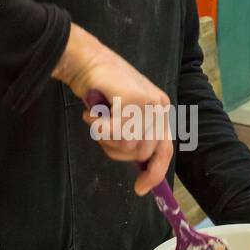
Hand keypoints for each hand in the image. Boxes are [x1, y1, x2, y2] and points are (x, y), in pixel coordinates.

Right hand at [52, 24, 172, 194]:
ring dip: (106, 138)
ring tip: (96, 119)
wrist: (84, 60)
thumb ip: (133, 137)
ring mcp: (148, 102)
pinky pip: (117, 133)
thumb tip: (143, 172)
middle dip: (116, 149)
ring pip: (129, 145)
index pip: (165, 150)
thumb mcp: (121, 117)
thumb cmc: (99, 89)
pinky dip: (98, 129)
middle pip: (142, 152)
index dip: (154, 173)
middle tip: (101, 131)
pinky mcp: (133, 99)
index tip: (140, 189)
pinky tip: (92, 114)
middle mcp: (159, 107)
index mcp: (160, 111)